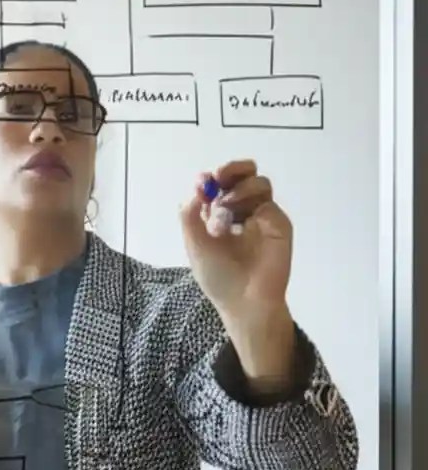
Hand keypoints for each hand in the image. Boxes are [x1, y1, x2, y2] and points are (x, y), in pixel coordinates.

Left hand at [179, 159, 292, 321]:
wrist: (244, 301)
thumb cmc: (217, 275)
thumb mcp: (193, 243)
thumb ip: (189, 214)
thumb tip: (196, 186)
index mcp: (219, 213)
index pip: (220, 182)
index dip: (212, 177)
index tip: (203, 180)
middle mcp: (242, 210)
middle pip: (244, 173)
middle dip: (231, 168)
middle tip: (220, 176)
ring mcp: (262, 215)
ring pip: (259, 183)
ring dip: (238, 190)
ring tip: (224, 212)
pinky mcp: (279, 224)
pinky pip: (269, 204)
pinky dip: (253, 208)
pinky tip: (240, 225)